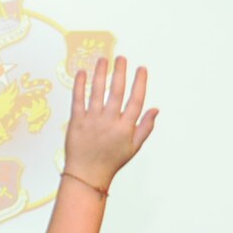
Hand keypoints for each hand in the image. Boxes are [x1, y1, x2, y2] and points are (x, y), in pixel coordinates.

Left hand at [63, 57, 157, 191]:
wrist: (87, 174)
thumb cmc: (112, 161)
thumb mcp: (134, 147)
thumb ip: (145, 127)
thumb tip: (156, 109)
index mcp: (125, 128)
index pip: (136, 100)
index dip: (140, 83)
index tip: (141, 68)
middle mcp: (110, 122)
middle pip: (117, 92)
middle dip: (120, 72)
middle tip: (121, 58)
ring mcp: (92, 121)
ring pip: (97, 92)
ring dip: (101, 73)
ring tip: (103, 59)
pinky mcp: (76, 121)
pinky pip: (78, 99)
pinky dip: (79, 84)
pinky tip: (81, 72)